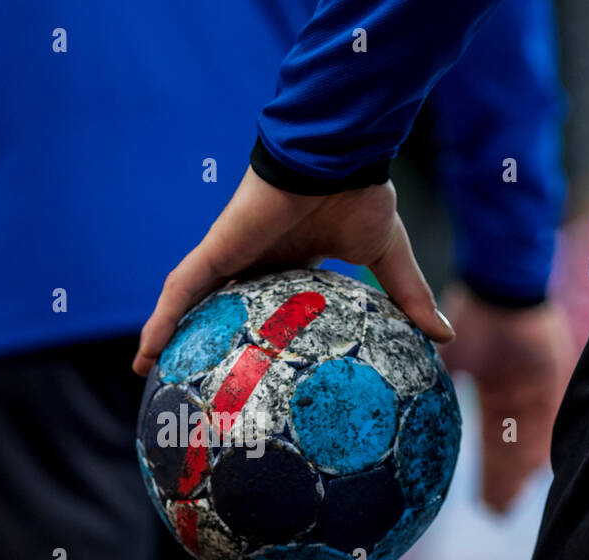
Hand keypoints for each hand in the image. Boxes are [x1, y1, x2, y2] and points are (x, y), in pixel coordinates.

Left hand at [133, 166, 453, 375]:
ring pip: (189, 303)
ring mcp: (230, 255)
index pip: (260, 306)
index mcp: (287, 264)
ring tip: (145, 371)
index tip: (245, 367)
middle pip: (217, 307)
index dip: (250, 334)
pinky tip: (146, 353)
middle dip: (199, 338)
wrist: (337, 154)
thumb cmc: (360, 194)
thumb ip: (406, 298)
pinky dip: (162, 319)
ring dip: (167, 334)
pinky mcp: (216, 249)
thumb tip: (444, 337)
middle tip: (186, 377)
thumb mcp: (385, 258)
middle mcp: (252, 261)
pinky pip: (180, 288)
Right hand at [437, 285, 574, 513]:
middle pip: (509, 446)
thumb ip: (433, 384)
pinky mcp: (555, 378)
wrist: (499, 289)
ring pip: (529, 439)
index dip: (485, 469)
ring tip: (510, 500)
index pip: (489, 438)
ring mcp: (537, 389)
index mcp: (493, 390)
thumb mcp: (446, 357)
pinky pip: (550, 418)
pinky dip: (543, 444)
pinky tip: (537, 471)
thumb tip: (402, 412)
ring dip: (520, 470)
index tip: (478, 498)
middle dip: (501, 479)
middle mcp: (516, 396)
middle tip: (495, 512)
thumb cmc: (471, 318)